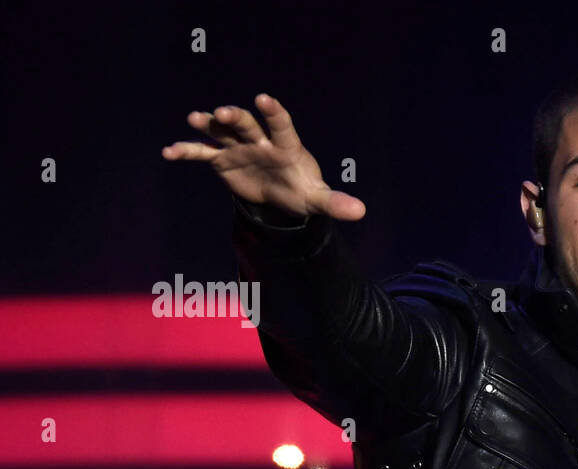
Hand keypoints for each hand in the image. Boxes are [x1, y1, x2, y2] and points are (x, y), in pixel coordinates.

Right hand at [161, 93, 364, 220]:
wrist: (281, 197)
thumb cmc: (302, 190)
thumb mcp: (318, 199)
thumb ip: (335, 203)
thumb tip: (360, 211)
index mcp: (285, 145)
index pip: (281, 125)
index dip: (274, 112)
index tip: (264, 99)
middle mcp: (259, 140)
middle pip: (246, 124)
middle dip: (235, 116)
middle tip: (224, 112)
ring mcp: (238, 147)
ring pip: (220, 131)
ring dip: (208, 123)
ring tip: (194, 118)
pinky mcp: (221, 160)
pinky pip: (201, 153)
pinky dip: (185, 151)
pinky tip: (168, 153)